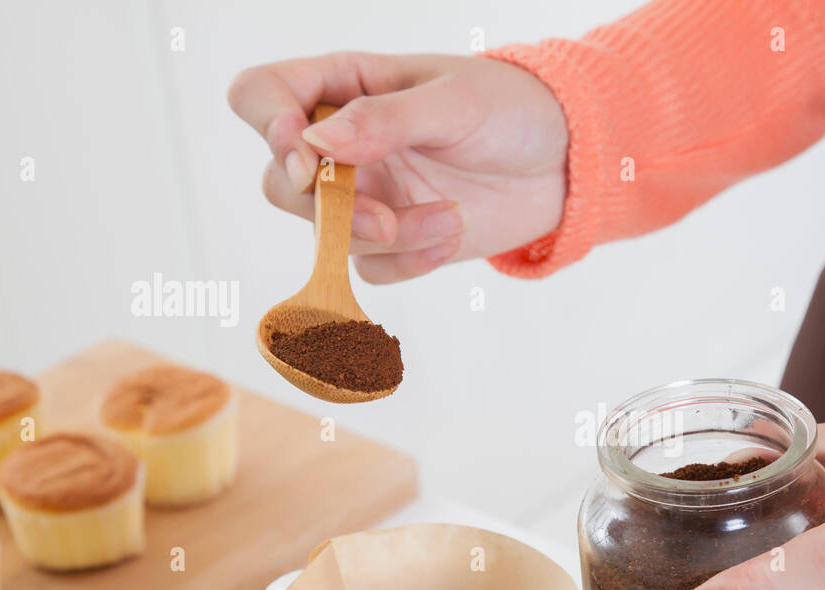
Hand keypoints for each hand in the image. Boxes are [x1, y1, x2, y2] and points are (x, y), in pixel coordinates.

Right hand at [227, 52, 567, 281]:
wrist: (563, 162)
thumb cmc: (509, 110)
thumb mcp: (454, 102)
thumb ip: (385, 119)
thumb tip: (318, 141)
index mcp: (343, 85)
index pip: (261, 96)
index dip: (269, 127)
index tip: (308, 158)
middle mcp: (341, 143)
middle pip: (278, 184)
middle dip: (329, 210)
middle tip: (386, 219)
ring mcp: (365, 195)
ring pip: (326, 236)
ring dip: (386, 237)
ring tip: (452, 216)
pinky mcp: (396, 240)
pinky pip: (373, 268)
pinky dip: (411, 261)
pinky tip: (453, 235)